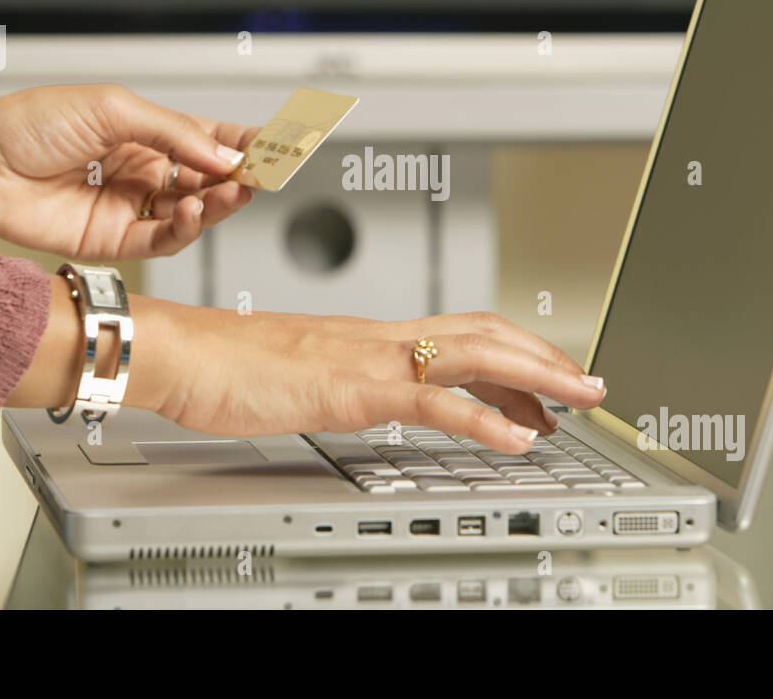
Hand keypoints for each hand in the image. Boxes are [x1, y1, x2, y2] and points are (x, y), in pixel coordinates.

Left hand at [0, 85, 256, 258]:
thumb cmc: (29, 124)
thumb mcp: (114, 109)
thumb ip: (175, 134)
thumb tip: (224, 156)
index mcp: (147, 133)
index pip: (209, 141)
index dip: (245, 145)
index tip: (279, 145)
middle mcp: (144, 172)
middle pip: (209, 180)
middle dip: (240, 177)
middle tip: (264, 174)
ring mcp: (131, 207)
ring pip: (194, 213)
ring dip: (219, 204)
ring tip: (231, 192)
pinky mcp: (115, 240)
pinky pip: (164, 241)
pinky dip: (186, 230)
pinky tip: (192, 212)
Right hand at [133, 304, 606, 453]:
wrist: (184, 353)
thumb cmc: (227, 364)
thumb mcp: (303, 374)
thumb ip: (343, 380)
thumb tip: (365, 394)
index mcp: (373, 337)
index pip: (463, 332)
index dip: (516, 350)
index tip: (548, 377)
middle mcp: (382, 339)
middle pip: (486, 334)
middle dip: (546, 358)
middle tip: (589, 383)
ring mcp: (371, 360)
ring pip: (476, 355)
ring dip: (537, 377)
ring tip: (579, 401)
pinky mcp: (353, 389)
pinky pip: (433, 401)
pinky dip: (483, 420)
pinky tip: (516, 441)